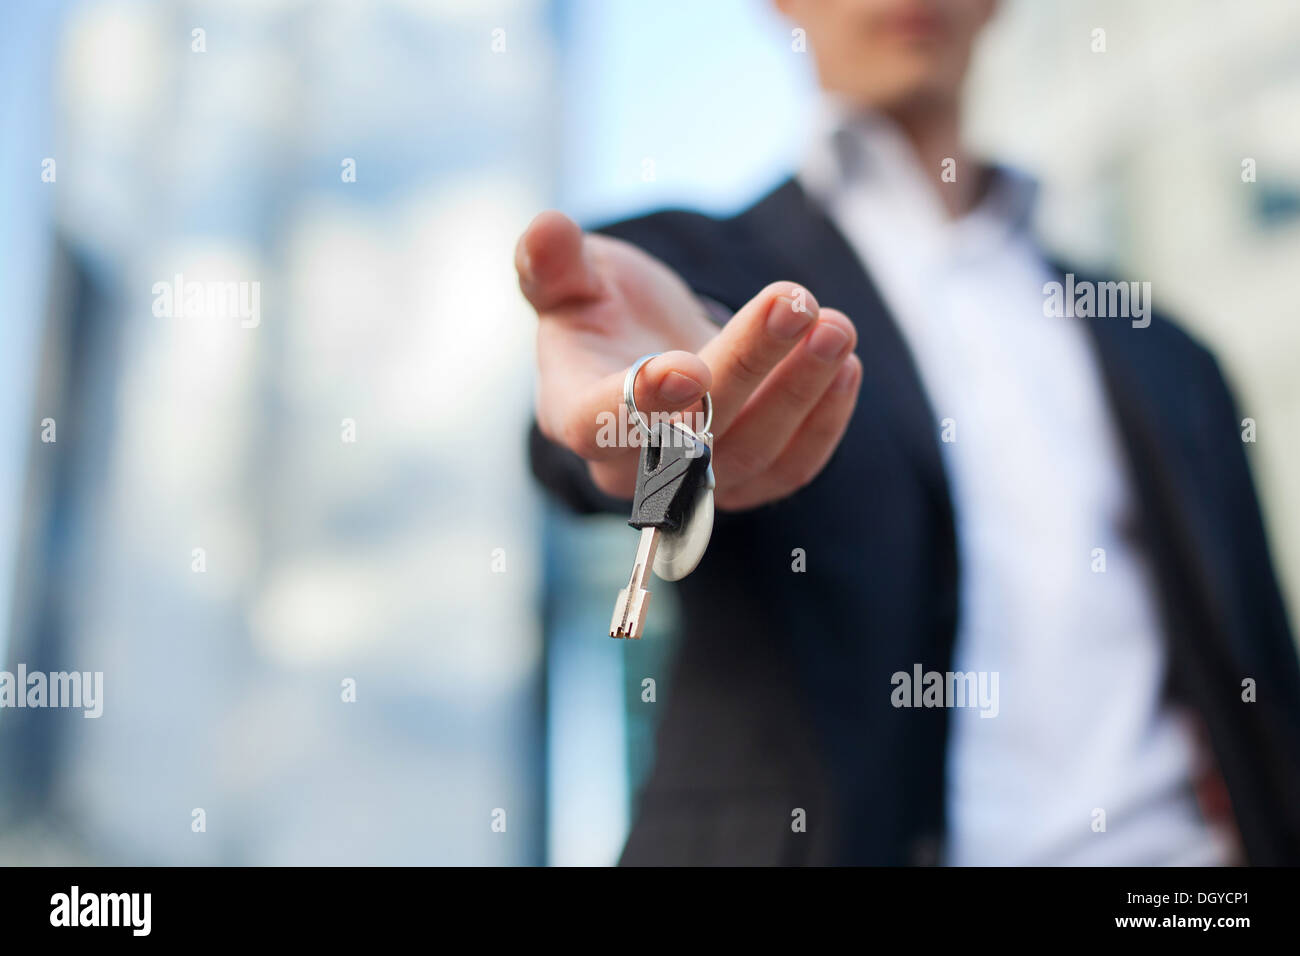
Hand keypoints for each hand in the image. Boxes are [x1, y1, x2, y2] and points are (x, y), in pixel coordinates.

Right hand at [517, 210, 860, 510]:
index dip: (642, 401)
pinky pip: (789, 470)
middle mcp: (630, 465)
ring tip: (836, 326)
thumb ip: (555, 262)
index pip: (600, 423)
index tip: (689, 367)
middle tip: (796, 302)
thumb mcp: (575, 280)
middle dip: (750, 363)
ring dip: (801, 391)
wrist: (647, 354)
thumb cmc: (604, 314)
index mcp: (574, 412)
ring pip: (752, 452)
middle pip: (694, 432)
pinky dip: (823, 423)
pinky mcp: (745, 484)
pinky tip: (845, 366)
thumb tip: (545, 228)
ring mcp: (693, 482)